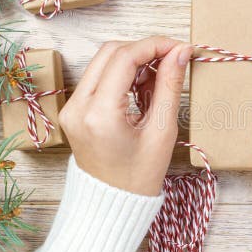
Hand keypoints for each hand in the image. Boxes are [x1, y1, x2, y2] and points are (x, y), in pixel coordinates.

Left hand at [58, 37, 192, 195]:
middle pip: (111, 52)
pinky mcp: (73, 109)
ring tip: (158, 81)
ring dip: (133, 60)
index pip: (125, 57)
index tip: (179, 48)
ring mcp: (71, 107)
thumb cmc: (139, 177)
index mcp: (99, 114)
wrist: (112, 205)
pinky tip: (142, 90)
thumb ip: (170, 86)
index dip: (155, 45)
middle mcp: (77, 106)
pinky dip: (122, 74)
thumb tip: (181, 52)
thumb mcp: (162, 131)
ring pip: (103, 61)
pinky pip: (98, 76)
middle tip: (172, 60)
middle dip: (145, 50)